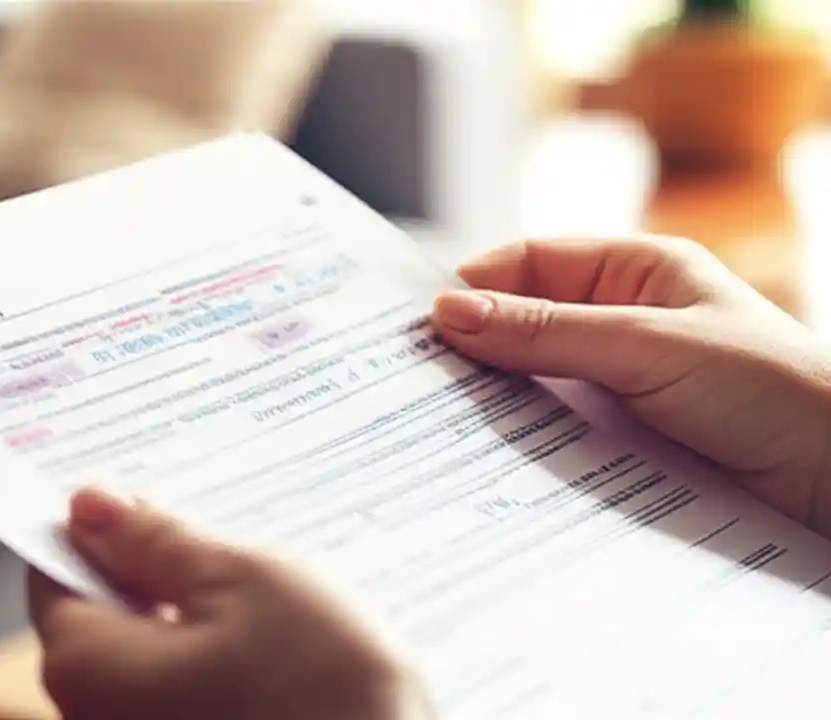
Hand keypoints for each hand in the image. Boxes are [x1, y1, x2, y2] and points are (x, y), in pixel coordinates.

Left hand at [27, 489, 428, 719]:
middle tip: (228, 541)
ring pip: (149, 655)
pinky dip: (217, 662)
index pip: (53, 572)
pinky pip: (181, 695)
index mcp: (87, 667)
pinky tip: (278, 651)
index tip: (142, 498)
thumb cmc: (325, 698)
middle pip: (102, 616)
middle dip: (155, 570)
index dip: (97, 526)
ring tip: (270, 599)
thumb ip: (157, 542)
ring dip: (195, 617)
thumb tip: (93, 507)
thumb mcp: (243, 583)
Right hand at [432, 236, 830, 539]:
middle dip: (479, 348)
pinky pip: (558, 433)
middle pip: (526, 324)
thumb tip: (449, 312)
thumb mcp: (647, 345)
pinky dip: (527, 444)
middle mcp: (626, 322)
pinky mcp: (627, 440)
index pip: (533, 262)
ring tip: (448, 425)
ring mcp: (625, 383)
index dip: (477, 286)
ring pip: (538, 383)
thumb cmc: (774, 388)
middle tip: (421, 378)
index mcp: (637, 272)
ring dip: (500, 402)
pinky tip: (498, 459)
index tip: (425, 324)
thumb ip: (546, 330)